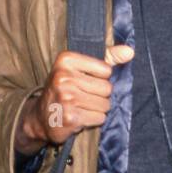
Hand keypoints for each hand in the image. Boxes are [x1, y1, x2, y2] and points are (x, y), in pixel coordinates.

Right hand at [15, 43, 134, 154]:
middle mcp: (63, 77)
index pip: (106, 70)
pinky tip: (79, 117)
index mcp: (66, 59)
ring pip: (105, 105)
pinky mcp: (70, 117)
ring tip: (81, 107)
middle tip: (83, 98)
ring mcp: (66, 98)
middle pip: (107, 89)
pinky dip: (93, 121)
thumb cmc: (66, 89)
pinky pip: (99, 118)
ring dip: (97, 110)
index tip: (84, 82)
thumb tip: (130, 51)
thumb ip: (108, 57)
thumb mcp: (82, 68)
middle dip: (100, 97)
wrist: (41, 117)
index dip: (101, 79)